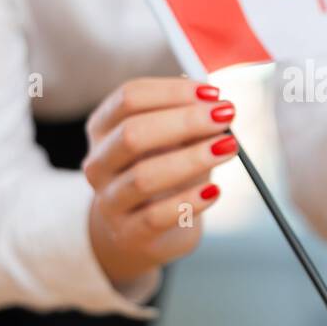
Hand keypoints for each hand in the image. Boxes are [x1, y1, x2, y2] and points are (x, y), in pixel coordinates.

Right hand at [83, 78, 237, 284]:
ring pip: (143, 176)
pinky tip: (213, 191)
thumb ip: (188, 121)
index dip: (172, 91)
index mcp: (103, 128)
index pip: (129, 97)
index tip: (212, 93)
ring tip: (227, 148)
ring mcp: (109, 200)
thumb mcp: (172, 142)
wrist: (143, 232)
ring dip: (192, 158)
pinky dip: (188, 201)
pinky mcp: (128, 233)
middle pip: (132, 133)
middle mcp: (99, 163)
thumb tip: (213, 102)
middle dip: (184, 121)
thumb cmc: (162, 175)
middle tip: (225, 116)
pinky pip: (156, 216)